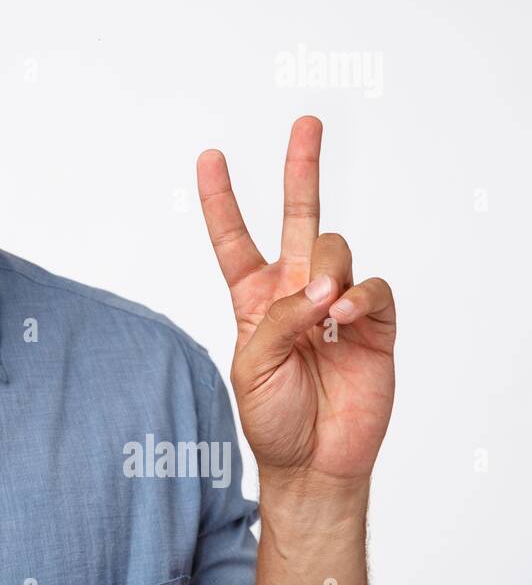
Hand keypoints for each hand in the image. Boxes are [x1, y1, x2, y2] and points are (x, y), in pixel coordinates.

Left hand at [196, 116, 395, 486]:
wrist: (312, 461)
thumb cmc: (273, 416)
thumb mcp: (251, 366)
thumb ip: (277, 319)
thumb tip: (318, 290)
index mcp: (254, 297)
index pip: (234, 238)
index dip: (222, 199)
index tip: (210, 157)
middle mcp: (296, 291)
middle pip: (299, 217)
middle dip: (301, 168)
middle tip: (306, 123)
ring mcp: (337, 304)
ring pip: (337, 249)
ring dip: (328, 269)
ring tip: (322, 307)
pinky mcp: (374, 324)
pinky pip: (373, 287)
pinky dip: (361, 294)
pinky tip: (345, 314)